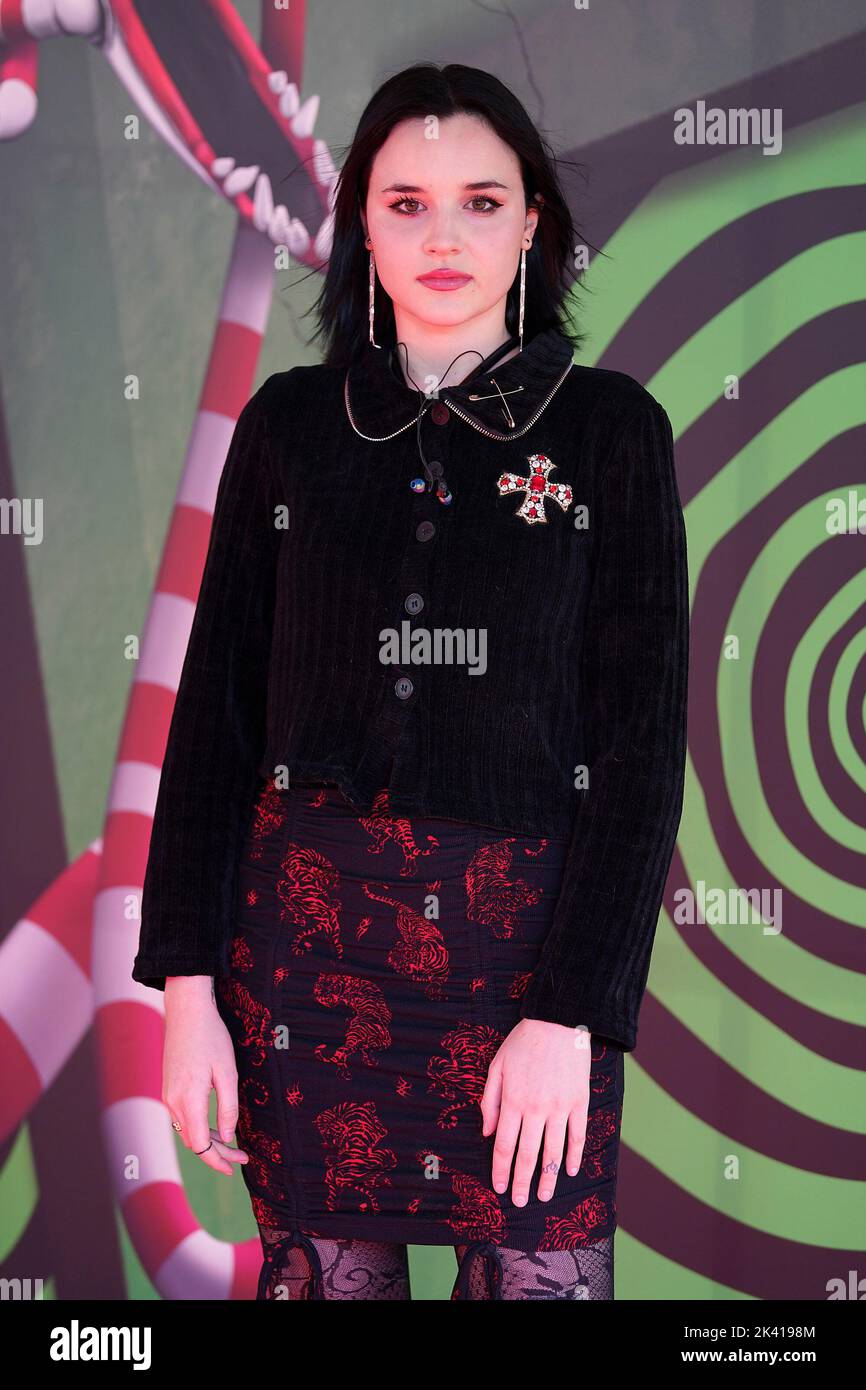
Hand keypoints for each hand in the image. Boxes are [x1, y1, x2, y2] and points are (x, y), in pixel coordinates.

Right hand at [162, 976, 248, 1176]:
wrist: (186, 1012)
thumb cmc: (211, 1038)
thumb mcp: (227, 1072)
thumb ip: (227, 1107)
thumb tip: (229, 1137)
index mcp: (188, 1100)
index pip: (200, 1146)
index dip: (218, 1160)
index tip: (236, 1166)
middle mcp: (173, 1102)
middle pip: (193, 1142)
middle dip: (217, 1153)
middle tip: (241, 1157)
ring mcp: (168, 1095)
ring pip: (187, 1132)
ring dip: (208, 1141)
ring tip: (232, 1145)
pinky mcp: (169, 1088)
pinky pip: (182, 1118)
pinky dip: (199, 1127)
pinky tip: (215, 1125)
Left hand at [480, 1018, 591, 1205]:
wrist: (559, 1021)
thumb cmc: (524, 1042)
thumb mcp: (497, 1066)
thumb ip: (490, 1100)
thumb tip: (488, 1132)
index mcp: (513, 1100)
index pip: (505, 1145)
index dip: (501, 1169)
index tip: (499, 1187)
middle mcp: (536, 1109)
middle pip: (528, 1155)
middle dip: (522, 1182)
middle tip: (520, 1202)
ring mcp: (561, 1108)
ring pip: (554, 1152)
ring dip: (548, 1178)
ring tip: (543, 1196)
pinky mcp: (580, 1103)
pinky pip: (578, 1136)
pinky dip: (575, 1156)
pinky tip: (571, 1171)